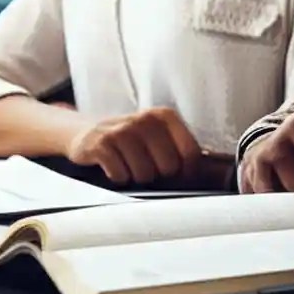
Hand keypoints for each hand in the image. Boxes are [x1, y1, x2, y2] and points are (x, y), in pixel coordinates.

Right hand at [66, 108, 202, 185]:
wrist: (84, 132)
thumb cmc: (129, 141)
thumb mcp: (155, 135)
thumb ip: (180, 149)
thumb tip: (209, 175)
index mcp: (164, 116)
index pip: (190, 153)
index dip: (186, 171)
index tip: (177, 174)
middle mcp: (143, 119)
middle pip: (168, 167)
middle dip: (158, 175)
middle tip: (145, 166)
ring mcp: (121, 131)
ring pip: (144, 174)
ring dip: (136, 177)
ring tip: (127, 166)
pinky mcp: (101, 144)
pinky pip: (120, 175)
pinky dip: (118, 177)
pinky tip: (112, 166)